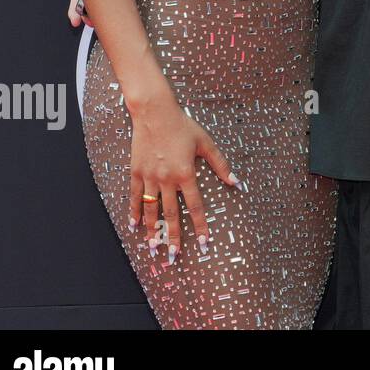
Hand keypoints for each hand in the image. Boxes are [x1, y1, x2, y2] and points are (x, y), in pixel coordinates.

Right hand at [128, 85, 239, 264]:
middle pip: (172, 214)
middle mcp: (167, 179)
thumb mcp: (206, 143)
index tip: (204, 242)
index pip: (195, 206)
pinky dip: (135, 212)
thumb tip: (235, 181)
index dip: (200, 226)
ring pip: (151, 209)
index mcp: (186, 174)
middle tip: (175, 255)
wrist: (155, 113)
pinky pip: (135, 197)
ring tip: (153, 247)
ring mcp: (150, 177)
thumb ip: (220, 164)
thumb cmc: (183, 126)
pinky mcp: (136, 173)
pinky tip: (134, 225)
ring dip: (152, 230)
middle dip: (174, 236)